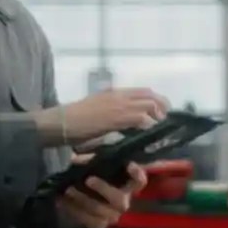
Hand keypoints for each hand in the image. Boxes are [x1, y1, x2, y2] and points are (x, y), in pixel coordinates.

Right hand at [35, 88, 168, 145]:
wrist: (61, 122)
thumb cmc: (73, 120)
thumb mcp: (95, 110)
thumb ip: (109, 114)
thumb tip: (121, 124)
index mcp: (113, 92)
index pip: (142, 91)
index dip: (155, 101)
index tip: (160, 113)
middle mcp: (119, 95)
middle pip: (150, 95)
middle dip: (162, 107)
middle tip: (165, 121)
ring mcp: (119, 104)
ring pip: (149, 105)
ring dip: (158, 117)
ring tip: (160, 129)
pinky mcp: (118, 117)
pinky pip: (142, 119)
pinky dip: (149, 126)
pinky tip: (150, 135)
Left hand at [57, 164, 146, 227]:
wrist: (81, 193)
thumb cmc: (93, 173)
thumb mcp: (92, 161)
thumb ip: (89, 159)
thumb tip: (76, 160)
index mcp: (127, 184)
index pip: (140, 181)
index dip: (137, 175)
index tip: (129, 165)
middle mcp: (123, 202)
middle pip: (120, 200)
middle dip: (104, 189)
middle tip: (88, 179)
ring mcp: (111, 215)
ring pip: (101, 212)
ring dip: (83, 201)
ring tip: (68, 190)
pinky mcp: (99, 224)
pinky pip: (88, 221)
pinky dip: (73, 210)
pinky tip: (61, 201)